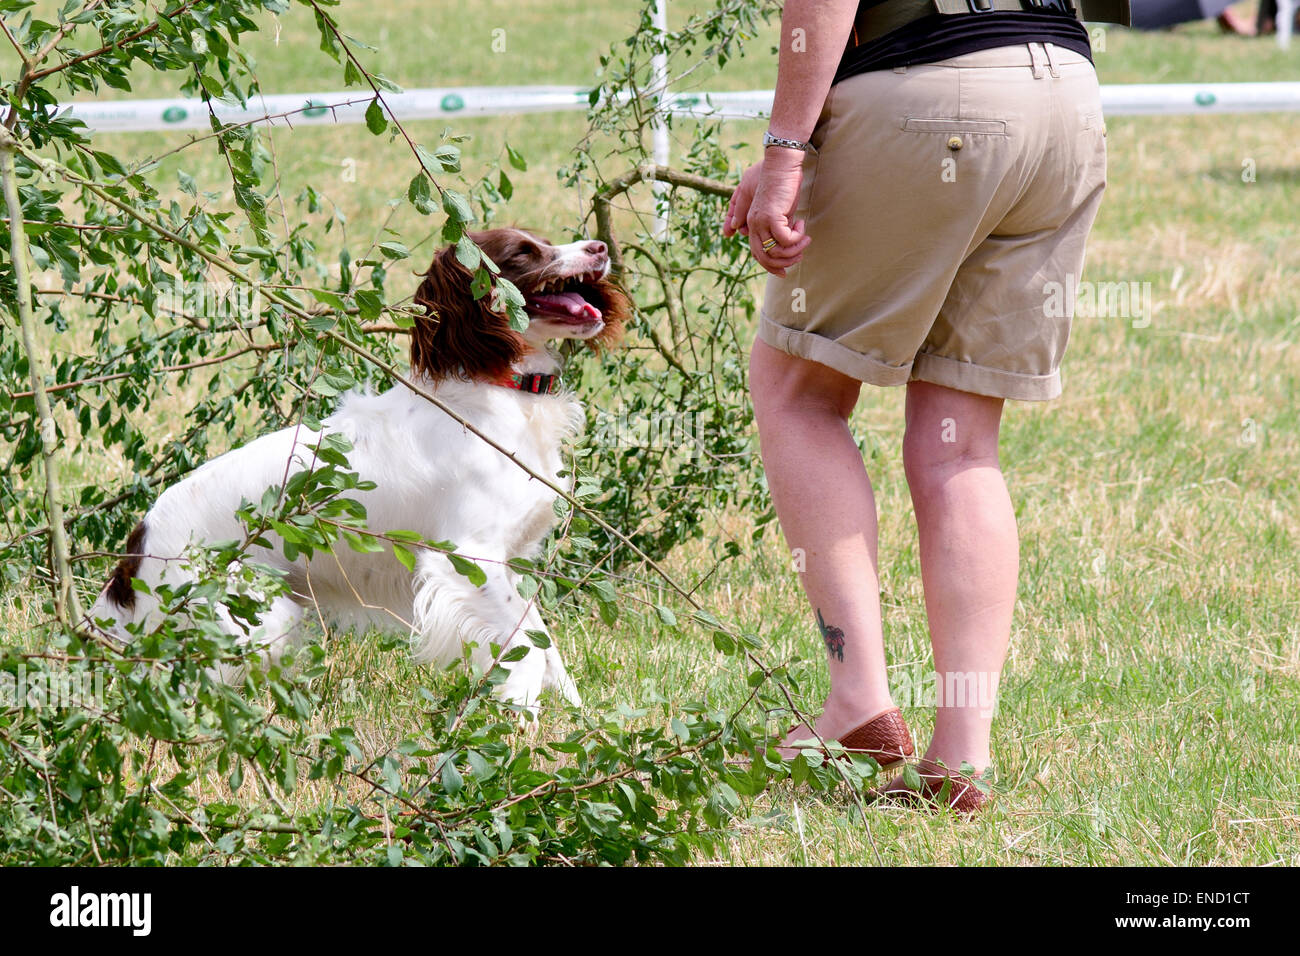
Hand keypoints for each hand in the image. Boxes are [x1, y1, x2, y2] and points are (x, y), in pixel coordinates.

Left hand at [722, 153, 811, 276]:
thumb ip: (782, 228)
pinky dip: (796, 237)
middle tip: (800, 256)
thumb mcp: (782, 212)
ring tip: (805, 241)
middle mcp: (753, 226)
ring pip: (775, 251)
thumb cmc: (783, 187)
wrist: (781, 167)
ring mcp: (760, 222)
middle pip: (764, 258)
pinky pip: (784, 239)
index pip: (757, 254)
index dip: (770, 266)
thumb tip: (789, 244)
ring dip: (794, 250)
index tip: (784, 272)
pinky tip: (802, 226)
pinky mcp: (770, 216)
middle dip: (783, 263)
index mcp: (753, 226)